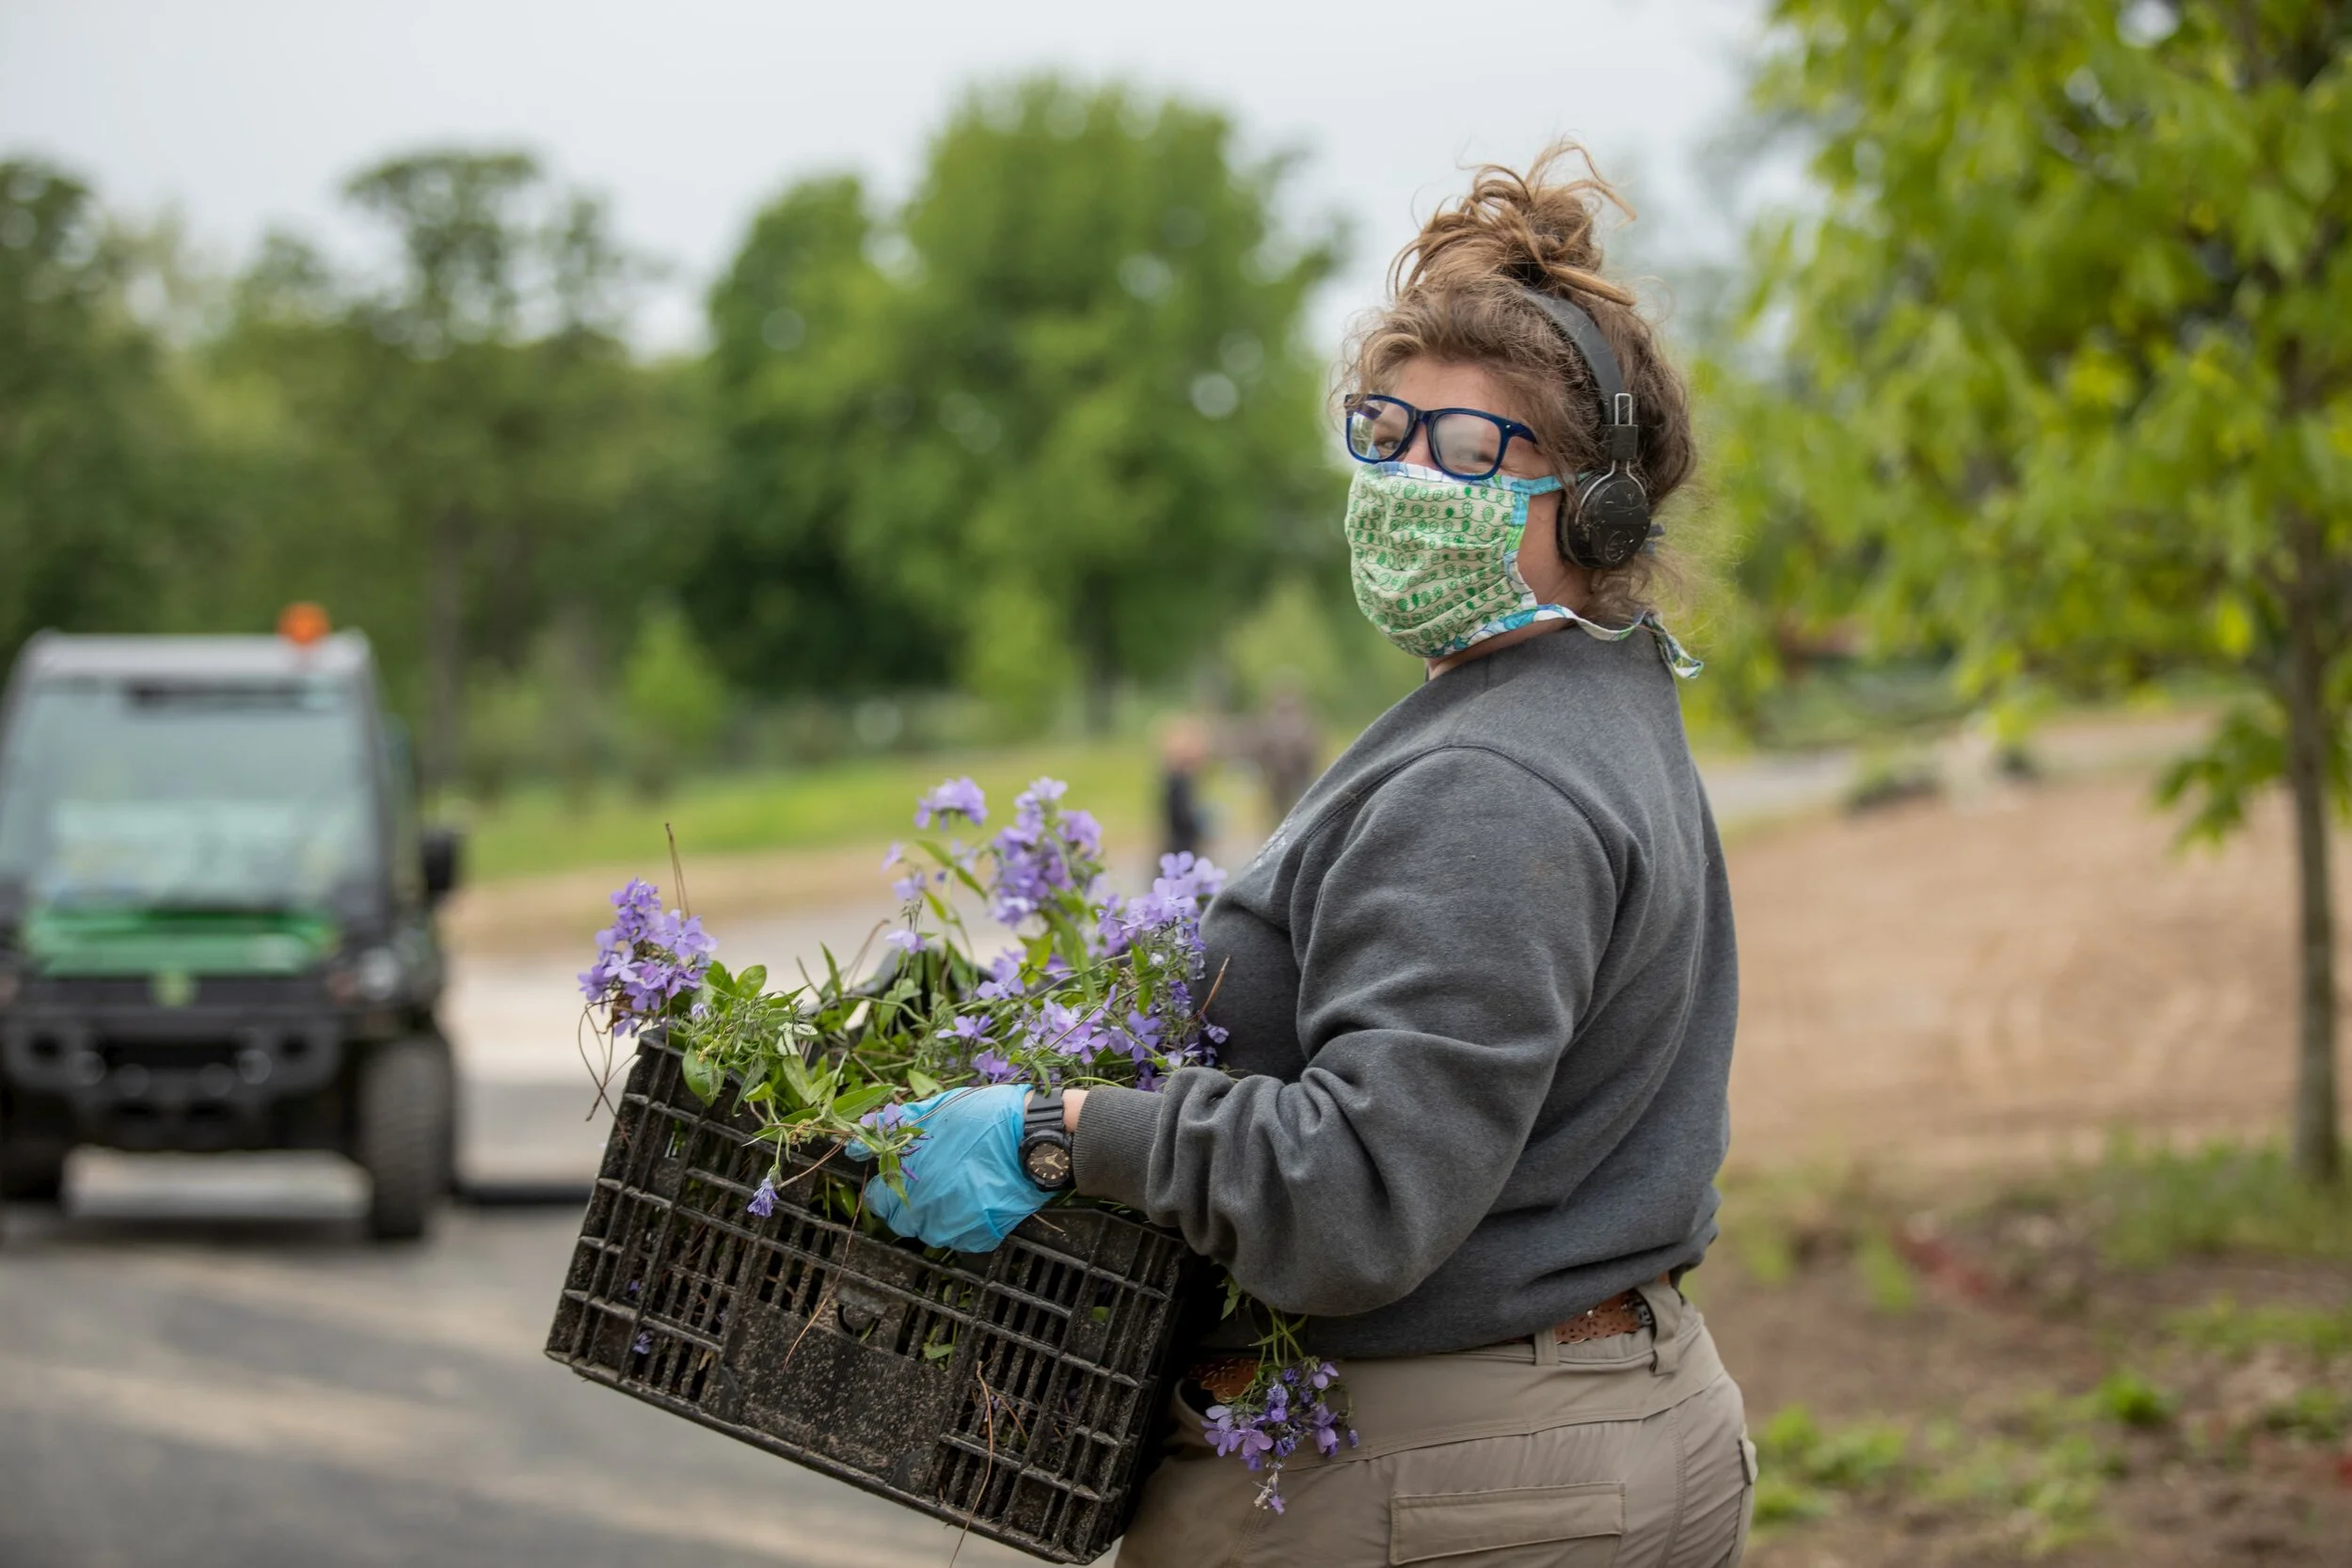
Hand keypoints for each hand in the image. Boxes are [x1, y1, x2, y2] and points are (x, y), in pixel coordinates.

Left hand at [861, 1085, 1046, 1252]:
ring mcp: (953, 1226)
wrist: (1033, 1136)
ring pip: (930, 1233)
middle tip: (931, 1182)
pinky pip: (961, 1239)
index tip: (900, 1177)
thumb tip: (858, 1141)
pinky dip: (964, 1225)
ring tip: (956, 1190)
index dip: (887, 1185)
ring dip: (936, 1216)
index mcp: (908, 1178)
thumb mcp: (936, 1110)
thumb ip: (894, 1126)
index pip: (878, 1198)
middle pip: (900, 1220)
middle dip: (908, 1204)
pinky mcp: (981, 1235)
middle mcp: (925, 1208)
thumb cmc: (984, 1117)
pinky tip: (976, 1201)